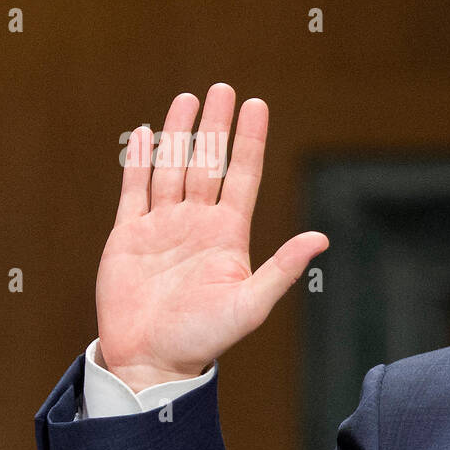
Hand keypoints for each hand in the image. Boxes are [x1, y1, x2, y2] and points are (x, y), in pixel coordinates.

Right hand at [95, 84, 327, 392]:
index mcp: (228, 235)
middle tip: (224, 88)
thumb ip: (282, 269)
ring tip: (190, 98)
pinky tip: (147, 135)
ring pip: (173, 167)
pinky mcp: (128, 236)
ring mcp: (163, 227)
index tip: (257, 105)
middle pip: (209, 162)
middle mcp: (197, 224)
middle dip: (217, 125)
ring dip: (181, 133)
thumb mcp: (250, 304)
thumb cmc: (204, 339)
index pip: (242, 175)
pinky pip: (134, 189)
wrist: (151, 361)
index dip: (249, 140)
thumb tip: (321, 239)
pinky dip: (139, 161)